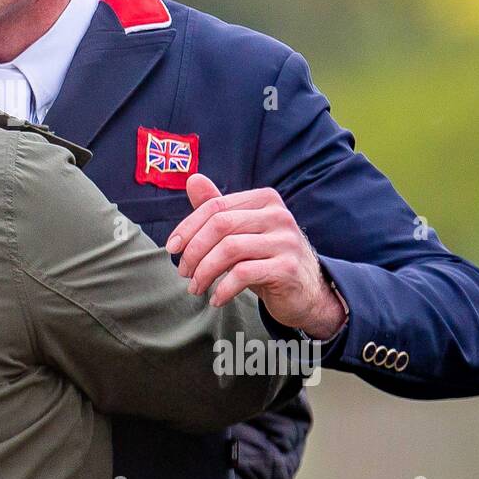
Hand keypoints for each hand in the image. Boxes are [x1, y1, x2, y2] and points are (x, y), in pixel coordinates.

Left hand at [166, 174, 346, 339]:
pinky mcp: (288, 267)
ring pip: (229, 249)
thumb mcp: (241, 232)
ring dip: (205, 272)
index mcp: (265, 199)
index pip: (215, 207)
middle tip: (183, 272)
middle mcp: (278, 215)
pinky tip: (216, 299)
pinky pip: (244, 274)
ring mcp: (286, 241)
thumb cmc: (266, 259)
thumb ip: (218, 208)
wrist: (306, 292)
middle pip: (220, 226)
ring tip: (195, 287)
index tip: (172, 248)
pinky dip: (223, 288)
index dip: (187, 227)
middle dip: (194, 250)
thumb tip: (192, 179)